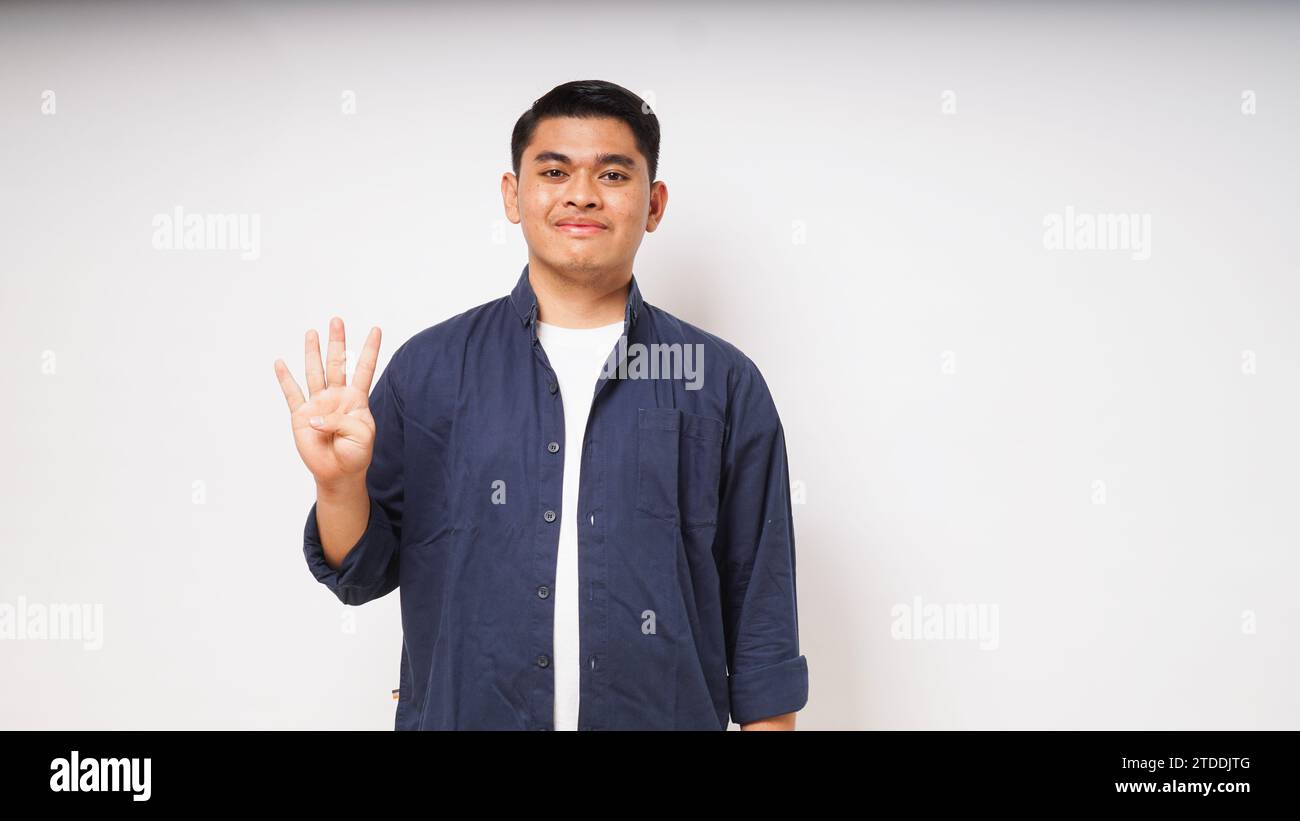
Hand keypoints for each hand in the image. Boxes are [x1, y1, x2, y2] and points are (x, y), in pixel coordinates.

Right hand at [274, 317, 381, 489]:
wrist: (338, 473)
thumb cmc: (355, 454)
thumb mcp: (361, 436)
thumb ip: (342, 421)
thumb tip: (315, 417)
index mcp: (356, 399)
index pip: (365, 369)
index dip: (370, 350)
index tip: (376, 329)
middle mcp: (336, 397)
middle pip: (337, 363)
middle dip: (337, 342)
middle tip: (337, 320)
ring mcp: (318, 404)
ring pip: (315, 372)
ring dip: (313, 352)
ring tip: (312, 332)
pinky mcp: (301, 416)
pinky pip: (292, 394)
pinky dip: (285, 379)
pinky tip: (280, 363)